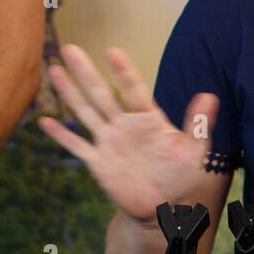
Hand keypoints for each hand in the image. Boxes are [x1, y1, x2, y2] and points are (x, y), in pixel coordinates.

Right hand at [38, 44, 218, 220]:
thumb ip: (198, 124)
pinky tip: (44, 121)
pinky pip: (77, 146)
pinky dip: (61, 135)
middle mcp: (124, 125)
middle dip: (86, 72)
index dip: (124, 72)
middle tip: (70, 48)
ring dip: (69, 93)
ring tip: (54, 70)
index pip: (134, 90)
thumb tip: (210, 96)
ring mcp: (108, 142)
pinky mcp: (98, 162)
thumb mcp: (193, 150)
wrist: (160, 205)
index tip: (113, 51)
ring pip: (85, 113)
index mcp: (147, 119)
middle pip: (101, 94)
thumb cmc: (178, 174)